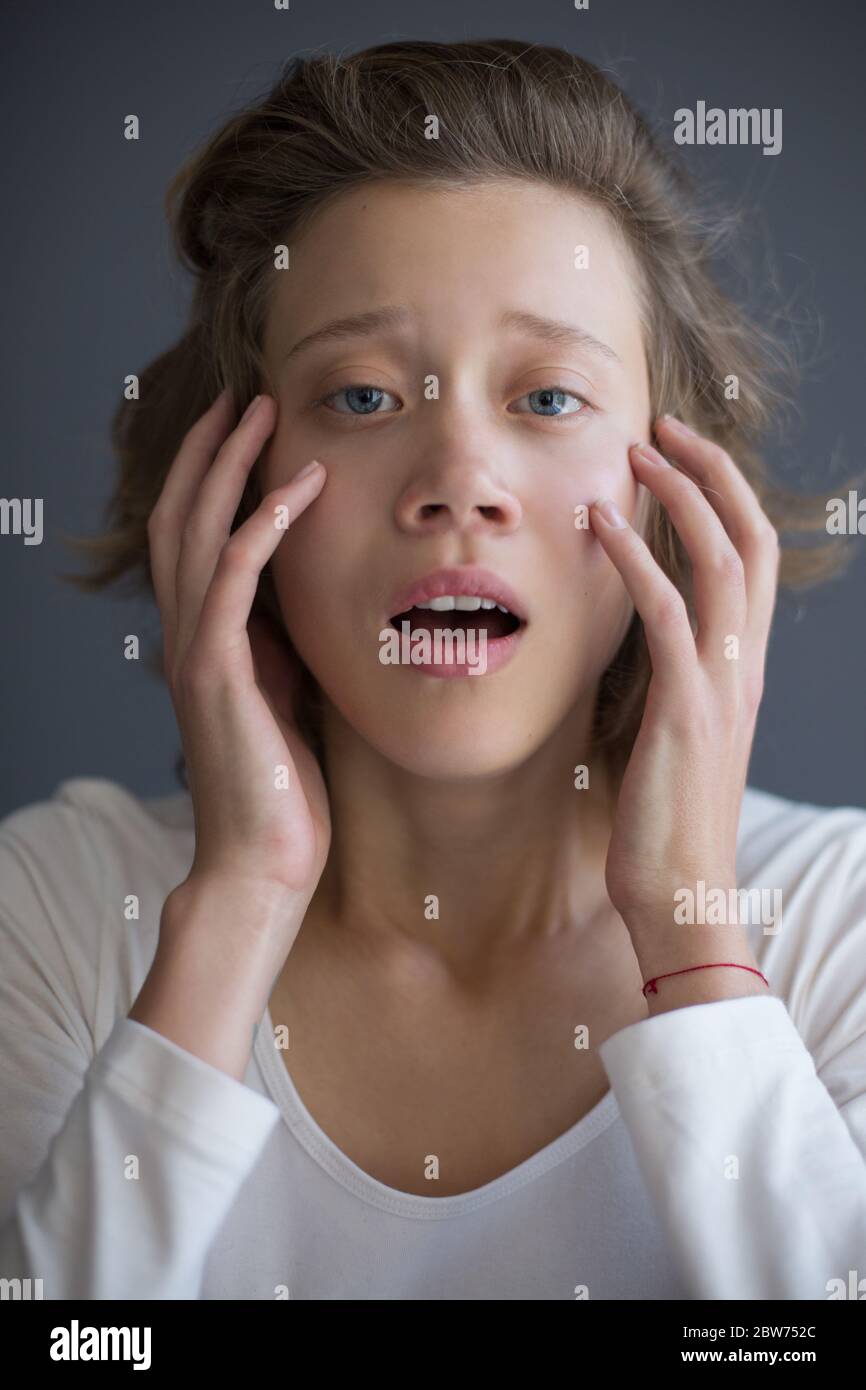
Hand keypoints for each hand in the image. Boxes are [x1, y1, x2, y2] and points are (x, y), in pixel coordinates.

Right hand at [147, 389, 330, 912]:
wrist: (263, 861)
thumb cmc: (284, 788)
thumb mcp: (287, 696)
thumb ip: (282, 644)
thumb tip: (307, 600)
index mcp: (206, 640)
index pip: (195, 537)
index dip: (214, 478)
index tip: (250, 428)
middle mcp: (188, 636)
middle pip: (182, 517)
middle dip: (211, 450)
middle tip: (245, 396)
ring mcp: (196, 651)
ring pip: (196, 531)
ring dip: (229, 465)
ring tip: (262, 411)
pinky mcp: (217, 671)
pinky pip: (233, 576)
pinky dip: (263, 523)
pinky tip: (298, 486)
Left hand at [589, 417, 779, 996]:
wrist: (685, 896)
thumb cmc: (667, 825)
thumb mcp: (673, 739)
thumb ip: (666, 684)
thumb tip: (635, 648)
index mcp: (742, 670)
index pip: (750, 560)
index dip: (722, 499)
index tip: (678, 458)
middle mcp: (744, 665)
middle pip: (750, 537)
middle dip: (711, 470)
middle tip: (662, 425)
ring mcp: (721, 682)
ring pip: (720, 558)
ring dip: (679, 493)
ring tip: (637, 449)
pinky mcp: (685, 706)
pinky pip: (666, 611)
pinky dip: (636, 556)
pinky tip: (601, 522)